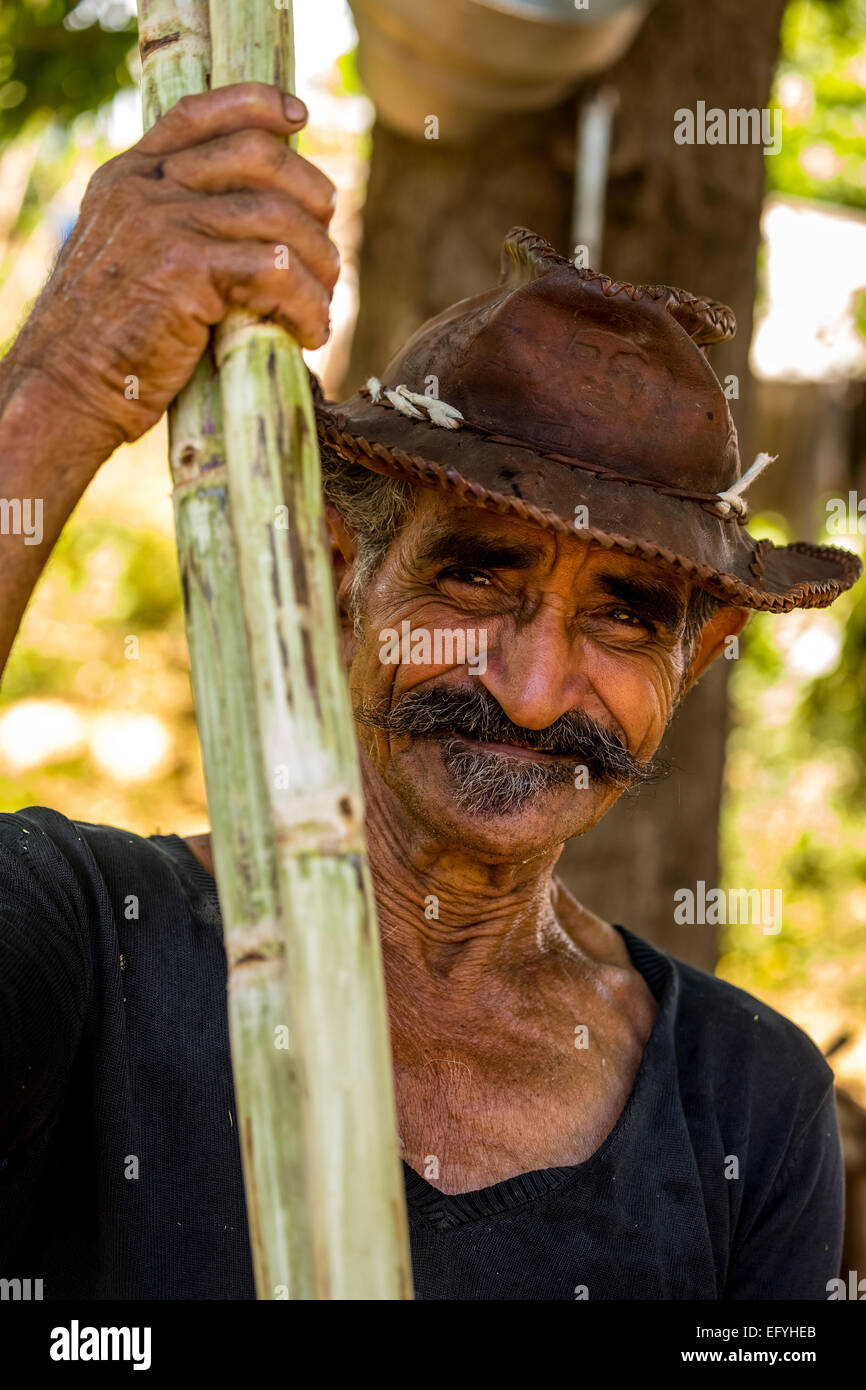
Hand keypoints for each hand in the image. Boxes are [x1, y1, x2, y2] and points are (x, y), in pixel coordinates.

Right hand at [9, 82, 337, 448]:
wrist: (65, 389)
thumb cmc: (108, 345)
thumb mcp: (130, 265)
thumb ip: (174, 230)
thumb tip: (258, 226)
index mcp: (128, 179)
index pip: (200, 113)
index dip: (258, 105)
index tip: (299, 118)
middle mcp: (145, 190)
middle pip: (259, 156)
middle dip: (313, 201)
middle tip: (327, 257)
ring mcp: (164, 224)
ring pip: (279, 217)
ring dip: (319, 265)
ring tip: (323, 305)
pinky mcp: (185, 269)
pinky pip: (277, 270)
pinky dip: (307, 305)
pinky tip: (308, 332)